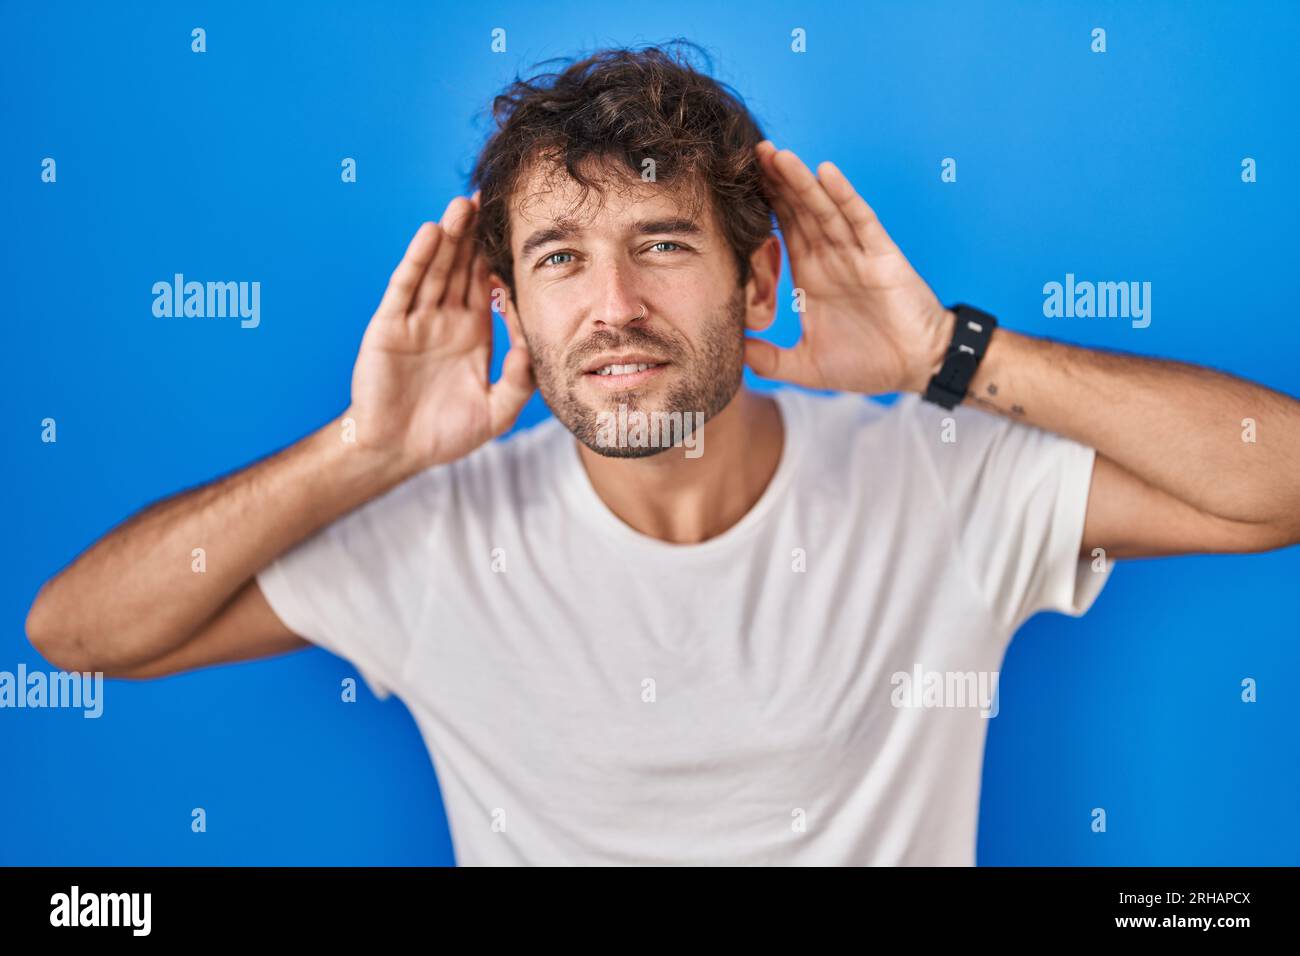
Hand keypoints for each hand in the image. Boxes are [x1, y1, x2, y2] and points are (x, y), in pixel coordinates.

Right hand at [345, 194, 534, 474]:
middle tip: (489, 197)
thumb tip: (533, 343)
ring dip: (448, 237)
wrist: (398, 452)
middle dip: (473, 234)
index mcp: (471, 333)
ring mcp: (415, 320)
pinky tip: (432, 235)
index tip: (517, 231)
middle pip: (461, 266)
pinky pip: (405, 288)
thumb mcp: (498, 411)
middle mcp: (444, 320)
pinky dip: (417, 261)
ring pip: (435, 269)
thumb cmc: (446, 435)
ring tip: (463, 204)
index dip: (499, 259)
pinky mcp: (389, 327)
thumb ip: (520, 379)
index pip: (487, 285)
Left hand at [745, 141, 953, 394]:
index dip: (762, 207)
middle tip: (751, 151)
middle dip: (777, 182)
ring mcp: (857, 254)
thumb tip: (732, 355)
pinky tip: (826, 173)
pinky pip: (861, 221)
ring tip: (778, 155)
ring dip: (802, 182)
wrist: (915, 369)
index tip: (735, 184)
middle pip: (799, 211)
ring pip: (824, 210)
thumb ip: (770, 360)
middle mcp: (831, 258)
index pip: (782, 232)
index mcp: (811, 276)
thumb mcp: (807, 367)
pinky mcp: (882, 257)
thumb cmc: (867, 364)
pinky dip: (844, 196)